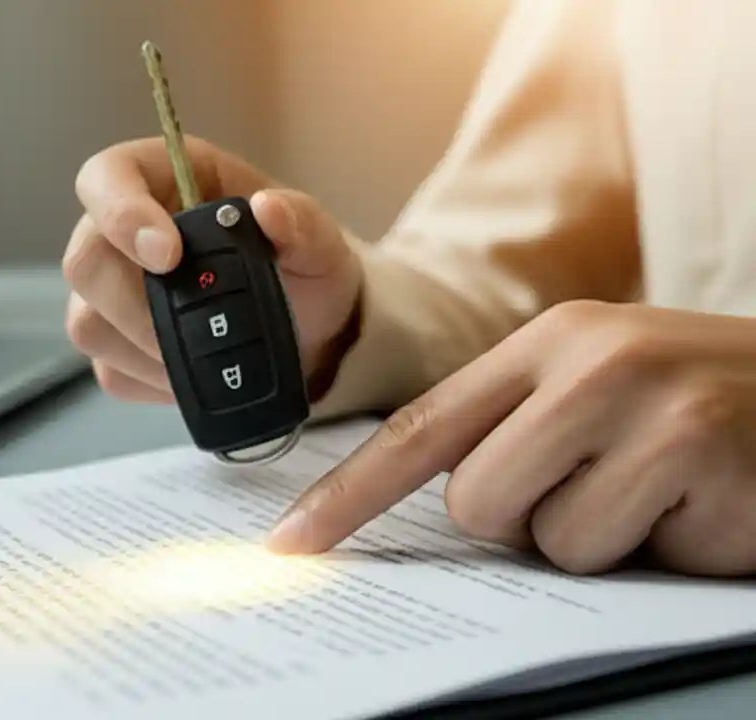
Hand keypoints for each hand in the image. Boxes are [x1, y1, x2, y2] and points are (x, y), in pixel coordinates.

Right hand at [63, 136, 361, 402]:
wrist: (309, 335)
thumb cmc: (303, 269)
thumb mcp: (320, 242)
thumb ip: (301, 222)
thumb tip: (269, 208)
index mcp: (163, 181)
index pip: (104, 177)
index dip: (120, 212)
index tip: (167, 254)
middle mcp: (121, 233)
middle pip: (85, 261)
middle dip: (135, 303)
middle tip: (193, 325)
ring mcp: (110, 295)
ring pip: (88, 323)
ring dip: (147, 348)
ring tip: (208, 353)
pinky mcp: (116, 349)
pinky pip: (111, 371)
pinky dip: (154, 380)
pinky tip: (197, 374)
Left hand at [267, 300, 755, 576]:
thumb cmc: (705, 404)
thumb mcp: (605, 384)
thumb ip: (517, 425)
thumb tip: (431, 502)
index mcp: (551, 339)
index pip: (421, 428)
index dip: (350, 493)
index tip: (294, 541)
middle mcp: (590, 360)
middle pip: (474, 500)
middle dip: (528, 519)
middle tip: (605, 486)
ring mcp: (647, 406)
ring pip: (543, 537)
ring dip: (598, 538)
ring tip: (659, 493)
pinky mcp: (697, 456)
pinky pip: (618, 554)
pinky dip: (657, 551)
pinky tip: (700, 505)